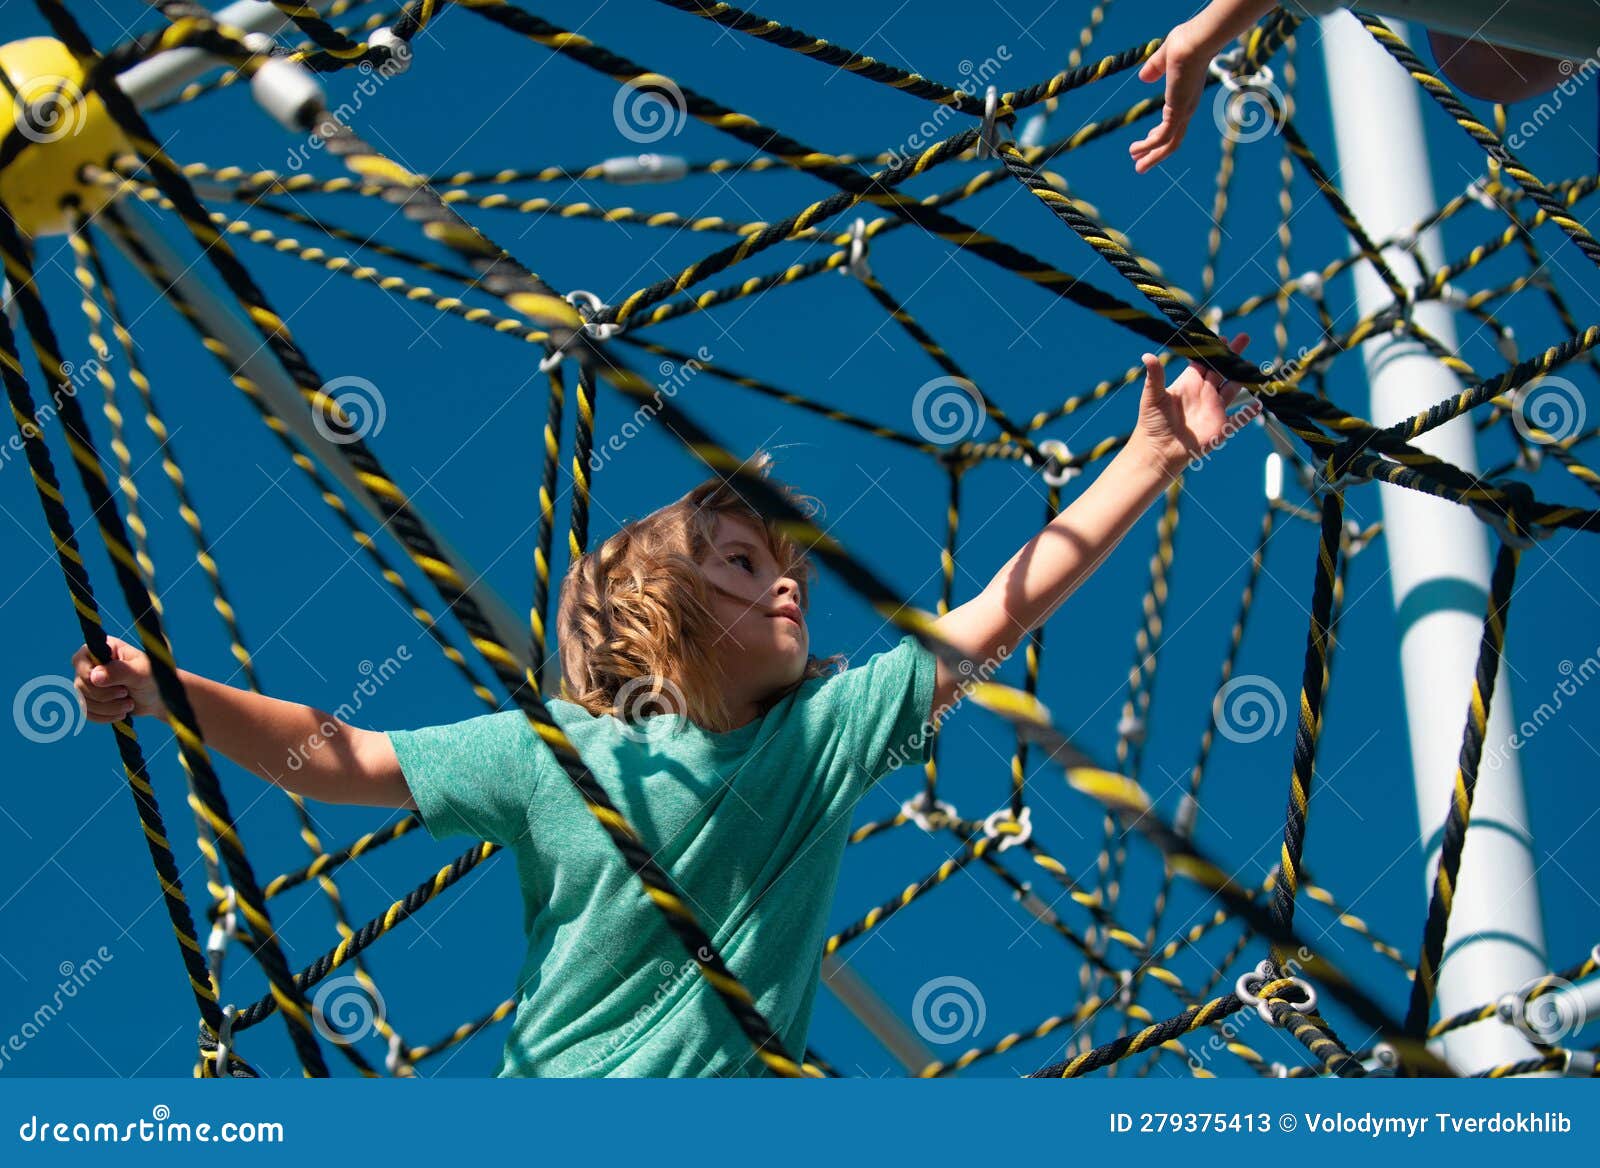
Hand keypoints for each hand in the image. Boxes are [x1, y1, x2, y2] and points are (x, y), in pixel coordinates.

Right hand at [72, 635, 164, 722]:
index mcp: (103, 648)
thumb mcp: (141, 673)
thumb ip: (120, 671)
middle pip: (80, 684)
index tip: (120, 685)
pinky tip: (121, 713)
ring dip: (108, 708)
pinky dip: (104, 716)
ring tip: (129, 704)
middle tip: (127, 693)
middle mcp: (91, 663)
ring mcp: (89, 682)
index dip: (93, 677)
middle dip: (106, 696)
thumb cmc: (154, 679)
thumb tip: (94, 676)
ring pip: (83, 700)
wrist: (159, 698)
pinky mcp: (91, 699)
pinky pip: (86, 712)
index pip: (79, 661)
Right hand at [1128, 21, 1211, 173]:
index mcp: (1186, 96)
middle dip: (1156, 154)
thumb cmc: (1185, 42)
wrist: (1195, 41)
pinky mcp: (1178, 112)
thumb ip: (1154, 68)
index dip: (1158, 135)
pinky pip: (1162, 137)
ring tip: (1138, 167)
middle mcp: (1188, 107)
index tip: (1146, 143)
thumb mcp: (1164, 58)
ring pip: (1169, 144)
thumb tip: (1144, 78)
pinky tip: (1135, 150)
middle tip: (1141, 165)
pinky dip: (1148, 146)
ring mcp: (1184, 111)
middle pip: (1173, 139)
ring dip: (1153, 157)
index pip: (1173, 123)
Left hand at [1133, 332, 1261, 473]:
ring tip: (1254, 365)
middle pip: (1221, 370)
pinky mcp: (1221, 427)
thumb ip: (1155, 376)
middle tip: (1244, 337)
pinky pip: (1239, 419)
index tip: (1221, 338)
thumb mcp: (1153, 397)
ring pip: (1233, 388)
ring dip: (1244, 377)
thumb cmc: (1152, 423)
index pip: (1203, 362)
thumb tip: (1147, 356)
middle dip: (1232, 355)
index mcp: (1189, 383)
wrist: (1159, 451)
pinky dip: (1249, 413)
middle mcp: (1204, 393)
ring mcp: (1214, 409)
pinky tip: (1259, 405)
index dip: (1211, 350)